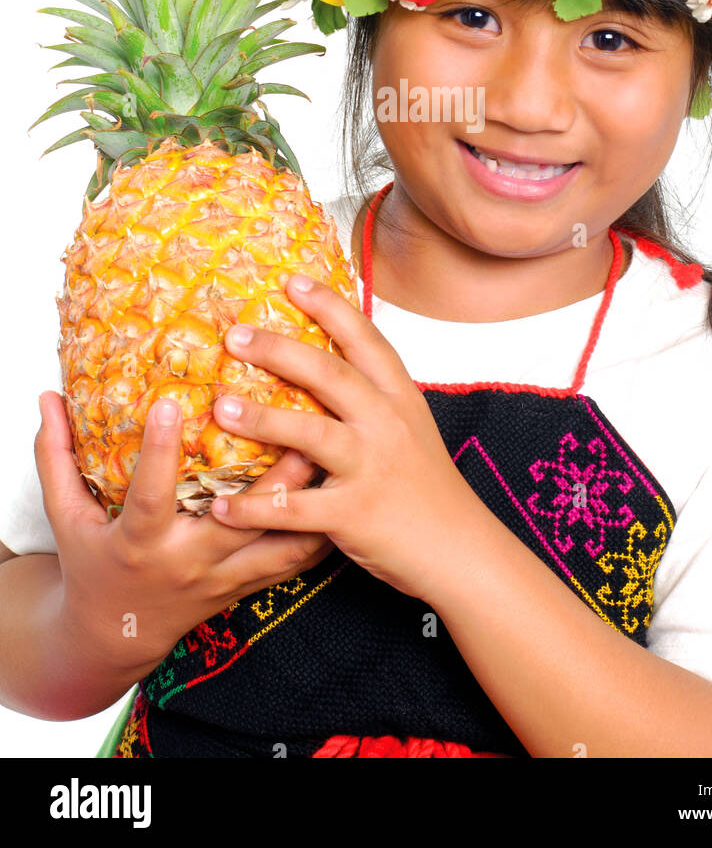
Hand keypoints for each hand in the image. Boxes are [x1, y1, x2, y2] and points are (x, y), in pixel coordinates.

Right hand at [34, 389, 334, 673]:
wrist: (115, 636)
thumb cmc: (91, 563)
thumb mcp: (65, 516)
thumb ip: (55, 456)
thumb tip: (47, 394)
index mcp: (139, 543)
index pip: (150, 496)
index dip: (158, 452)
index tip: (170, 402)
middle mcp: (187, 562)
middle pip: (238, 522)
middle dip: (271, 479)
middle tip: (298, 425)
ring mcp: (223, 579)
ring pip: (279, 545)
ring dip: (311, 502)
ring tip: (335, 450)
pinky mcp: (248, 586)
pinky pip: (294, 563)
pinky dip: (322, 531)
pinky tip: (343, 489)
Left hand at [209, 273, 482, 601]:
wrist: (460, 550)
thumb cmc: (428, 487)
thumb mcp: (411, 428)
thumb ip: (374, 398)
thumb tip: (325, 362)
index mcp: (400, 398)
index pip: (364, 340)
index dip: (329, 307)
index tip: (292, 281)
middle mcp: (387, 425)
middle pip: (330, 375)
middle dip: (279, 352)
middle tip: (235, 335)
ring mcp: (372, 468)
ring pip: (310, 435)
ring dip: (261, 421)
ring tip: (219, 408)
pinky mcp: (355, 514)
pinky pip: (295, 509)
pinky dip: (255, 507)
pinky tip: (220, 503)